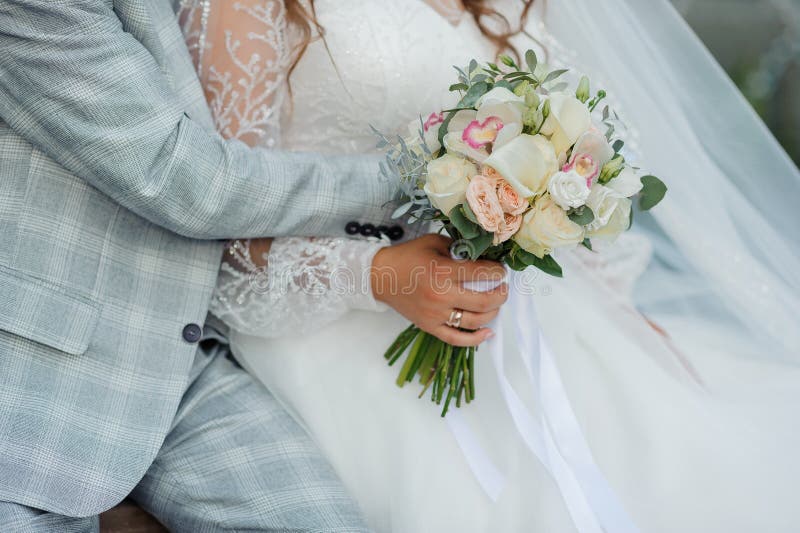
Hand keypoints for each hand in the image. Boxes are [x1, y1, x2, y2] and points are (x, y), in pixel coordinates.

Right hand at [370, 234, 507, 346]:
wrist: (380, 277)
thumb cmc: (408, 257)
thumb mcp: (434, 242)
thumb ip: (459, 248)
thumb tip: (484, 255)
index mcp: (442, 271)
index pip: (481, 274)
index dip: (498, 272)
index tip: (501, 271)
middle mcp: (440, 295)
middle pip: (484, 301)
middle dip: (501, 294)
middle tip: (503, 288)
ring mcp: (435, 314)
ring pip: (475, 321)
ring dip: (493, 313)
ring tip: (495, 304)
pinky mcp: (430, 327)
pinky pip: (457, 339)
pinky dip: (476, 339)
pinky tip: (488, 332)